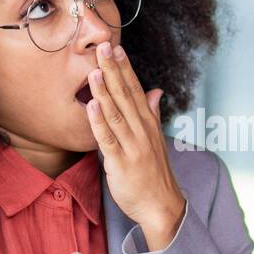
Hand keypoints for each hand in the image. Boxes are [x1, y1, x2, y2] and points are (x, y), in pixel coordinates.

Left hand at [85, 40, 186, 250]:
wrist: (161, 206)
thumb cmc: (154, 174)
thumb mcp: (155, 139)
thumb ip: (152, 114)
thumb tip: (154, 91)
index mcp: (148, 123)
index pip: (135, 90)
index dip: (125, 68)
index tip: (115, 47)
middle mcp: (141, 131)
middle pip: (126, 95)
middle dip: (113, 71)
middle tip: (103, 47)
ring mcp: (132, 146)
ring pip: (116, 113)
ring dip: (105, 91)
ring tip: (94, 70)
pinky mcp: (121, 163)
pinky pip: (108, 139)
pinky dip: (99, 122)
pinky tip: (92, 105)